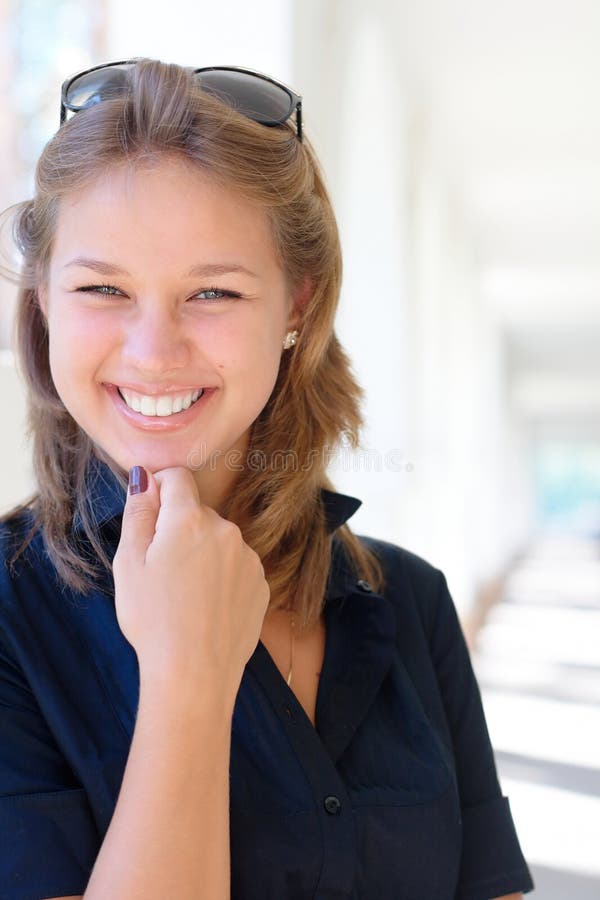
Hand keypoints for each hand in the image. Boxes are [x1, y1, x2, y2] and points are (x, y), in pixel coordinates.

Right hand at [112, 466, 269, 699]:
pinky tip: (207, 606)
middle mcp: (226, 529)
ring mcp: (248, 557)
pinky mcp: (261, 583)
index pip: (177, 478)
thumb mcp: (129, 563)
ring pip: (218, 540)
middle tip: (161, 570)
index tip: (149, 513)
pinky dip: (222, 577)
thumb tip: (145, 476)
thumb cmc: (152, 619)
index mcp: (189, 520)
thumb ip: (139, 512)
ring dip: (203, 553)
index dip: (160, 489)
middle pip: (198, 512)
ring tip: (185, 595)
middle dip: (179, 530)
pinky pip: (236, 566)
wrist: (194, 673)